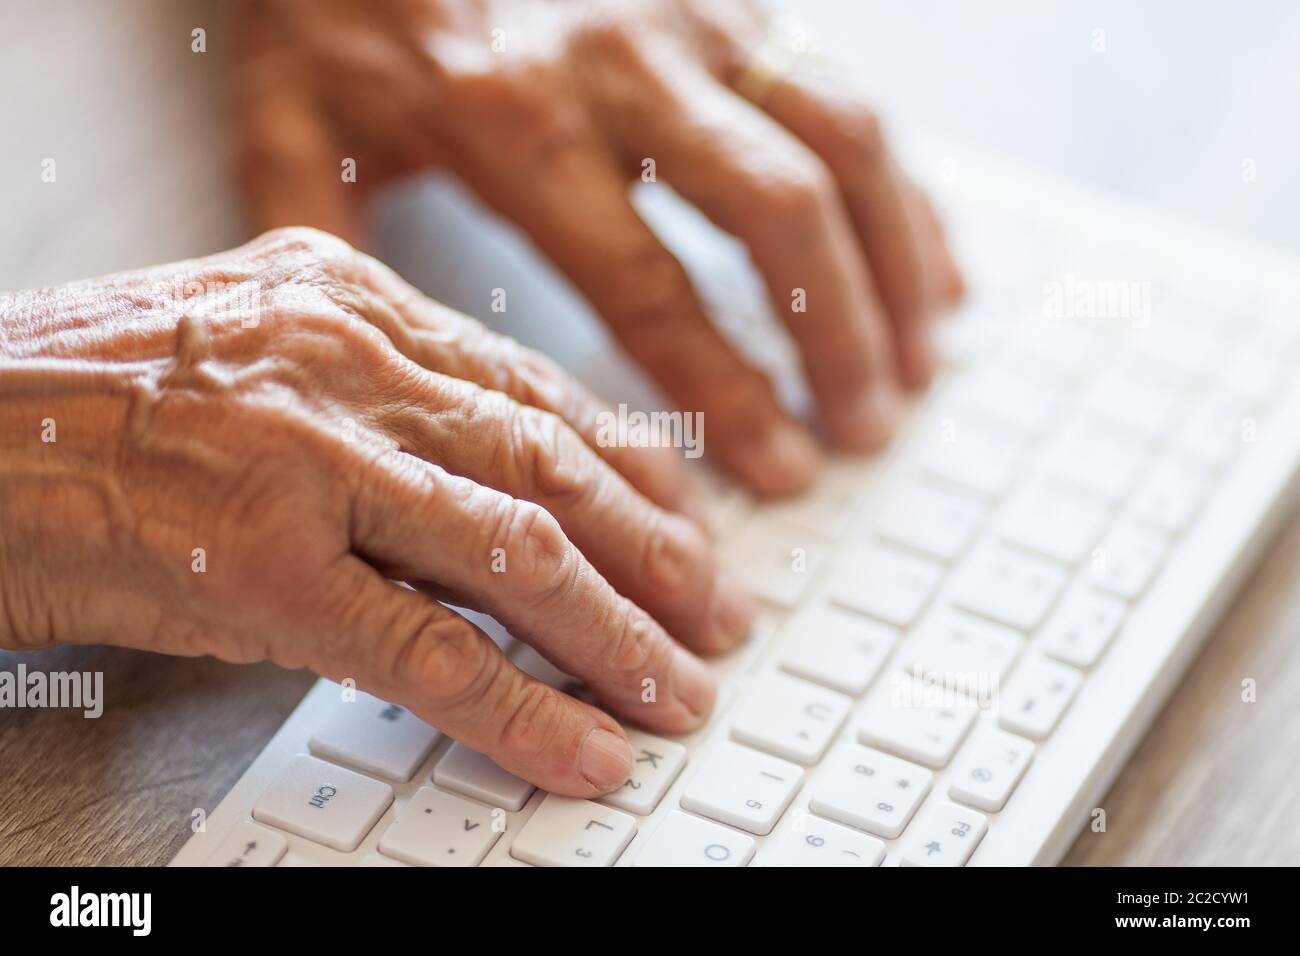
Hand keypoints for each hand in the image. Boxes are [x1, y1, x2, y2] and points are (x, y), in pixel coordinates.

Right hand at [0, 227, 752, 795]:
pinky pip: (432, 649)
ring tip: (679, 687)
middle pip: (554, 466)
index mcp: (351, 302)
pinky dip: (525, 704)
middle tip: (715, 612)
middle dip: (655, 551)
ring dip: (620, 631)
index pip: (535, 388)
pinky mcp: (267, 567)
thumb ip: (373, 397)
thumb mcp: (253, 351)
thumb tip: (483, 479)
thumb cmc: (87, 401)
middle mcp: (349, 364)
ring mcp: (312, 461)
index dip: (632, 466)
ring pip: (522, 551)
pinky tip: (585, 742)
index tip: (689, 521)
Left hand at [235, 0, 962, 494]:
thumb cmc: (337, 0)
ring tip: (920, 367)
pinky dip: (903, 186)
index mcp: (517, 121)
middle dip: (836, 336)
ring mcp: (692, 20)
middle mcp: (624, 65)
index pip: (651, 282)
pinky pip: (846, 90)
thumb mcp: (294, 117)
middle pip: (776, 213)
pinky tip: (932, 265)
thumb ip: (326, 243)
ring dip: (894, 264)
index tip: (781, 469)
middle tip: (864, 432)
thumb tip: (360, 376)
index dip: (728, 387)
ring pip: (842, 144)